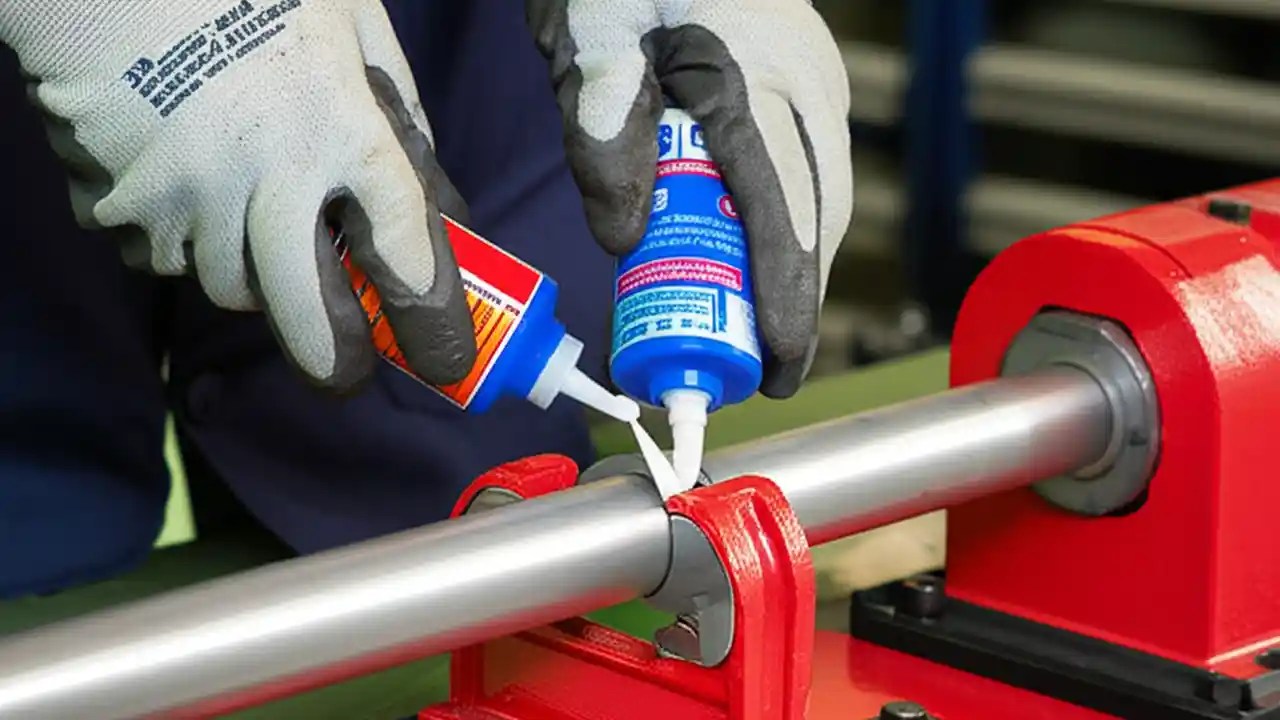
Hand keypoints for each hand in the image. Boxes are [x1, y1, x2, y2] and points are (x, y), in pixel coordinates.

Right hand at [1, 0, 475, 390]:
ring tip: (254, 219)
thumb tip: (430, 192)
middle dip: (336, 357)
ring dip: (256, 275)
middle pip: (307, 314)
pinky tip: (190, 187)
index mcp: (339, 125)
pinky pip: (162, 256)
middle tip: (348, 371)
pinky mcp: (117, 205)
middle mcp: (267, 177)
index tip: (444, 354)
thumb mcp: (355, 24)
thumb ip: (398, 109)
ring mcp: (185, 199)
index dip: (428, 312)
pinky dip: (184, 241)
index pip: (402, 244)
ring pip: (231, 287)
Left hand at [527, 0, 852, 398]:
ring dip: (795, 268)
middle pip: (820, 217)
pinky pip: (810, 172)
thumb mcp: (591, 38)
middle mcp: (805, 83)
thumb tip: (626, 242)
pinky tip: (755, 259)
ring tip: (759, 332)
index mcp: (755, 74)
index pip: (783, 209)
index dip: (784, 298)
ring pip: (823, 198)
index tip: (775, 366)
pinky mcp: (806, 83)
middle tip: (761, 372)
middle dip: (797, 301)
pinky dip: (788, 226)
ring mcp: (815, 80)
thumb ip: (603, 133)